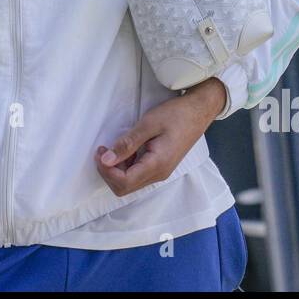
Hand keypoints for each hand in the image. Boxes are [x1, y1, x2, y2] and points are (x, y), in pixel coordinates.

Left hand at [95, 77, 226, 196]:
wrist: (198, 111)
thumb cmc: (175, 115)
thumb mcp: (148, 124)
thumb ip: (127, 144)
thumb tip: (105, 160)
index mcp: (156, 166)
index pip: (123, 182)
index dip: (106, 171)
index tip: (100, 151)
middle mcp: (158, 175)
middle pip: (124, 187)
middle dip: (108, 172)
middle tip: (103, 151)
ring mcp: (160, 172)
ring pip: (130, 183)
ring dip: (116, 169)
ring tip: (113, 148)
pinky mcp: (160, 167)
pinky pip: (138, 175)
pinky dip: (126, 166)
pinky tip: (126, 149)